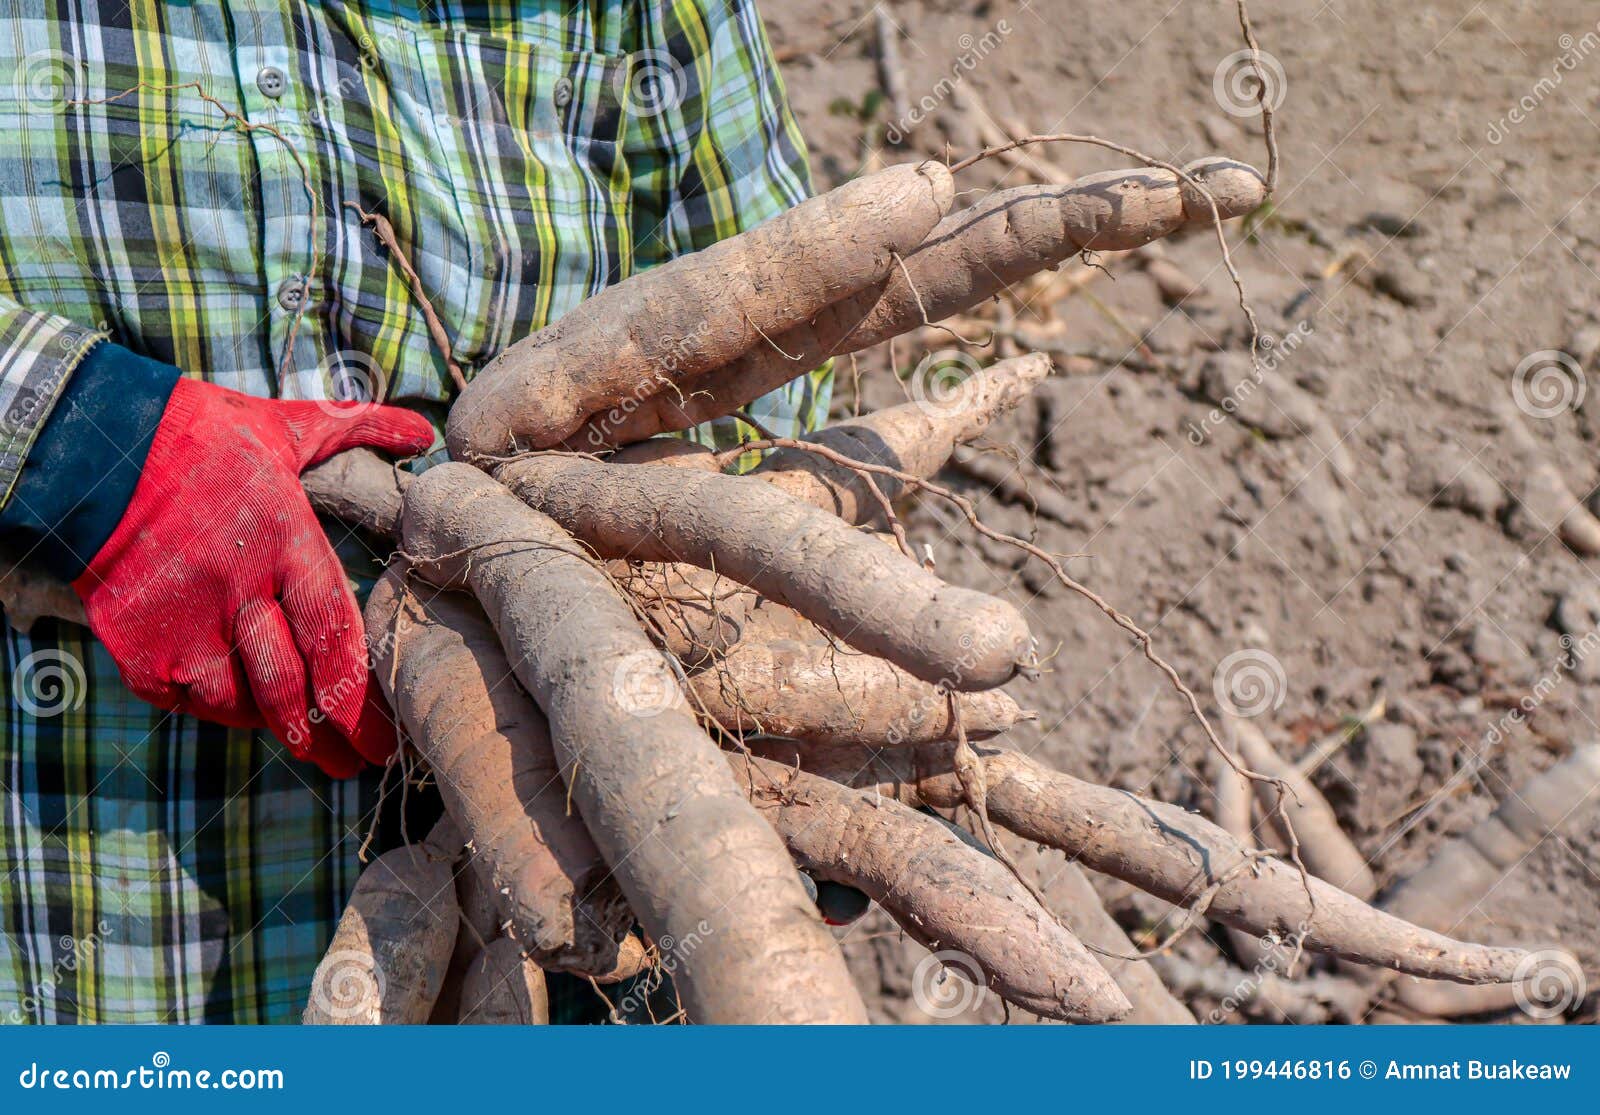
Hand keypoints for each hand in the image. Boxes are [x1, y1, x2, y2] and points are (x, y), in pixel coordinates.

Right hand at [73, 378, 434, 775]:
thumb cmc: (204, 437)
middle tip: (361, 765)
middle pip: (293, 687)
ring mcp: (183, 624)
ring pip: (242, 701)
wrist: (94, 448)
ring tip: (312, 747)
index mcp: (284, 542)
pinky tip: (247, 711)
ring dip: (280, 728)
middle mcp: (237, 591)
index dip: (361, 698)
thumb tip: (424, 434)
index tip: (385, 737)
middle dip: (332, 736)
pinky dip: (222, 708)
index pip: (333, 637)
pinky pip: (191, 698)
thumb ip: (360, 431)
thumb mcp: (286, 427)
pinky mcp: (139, 646)